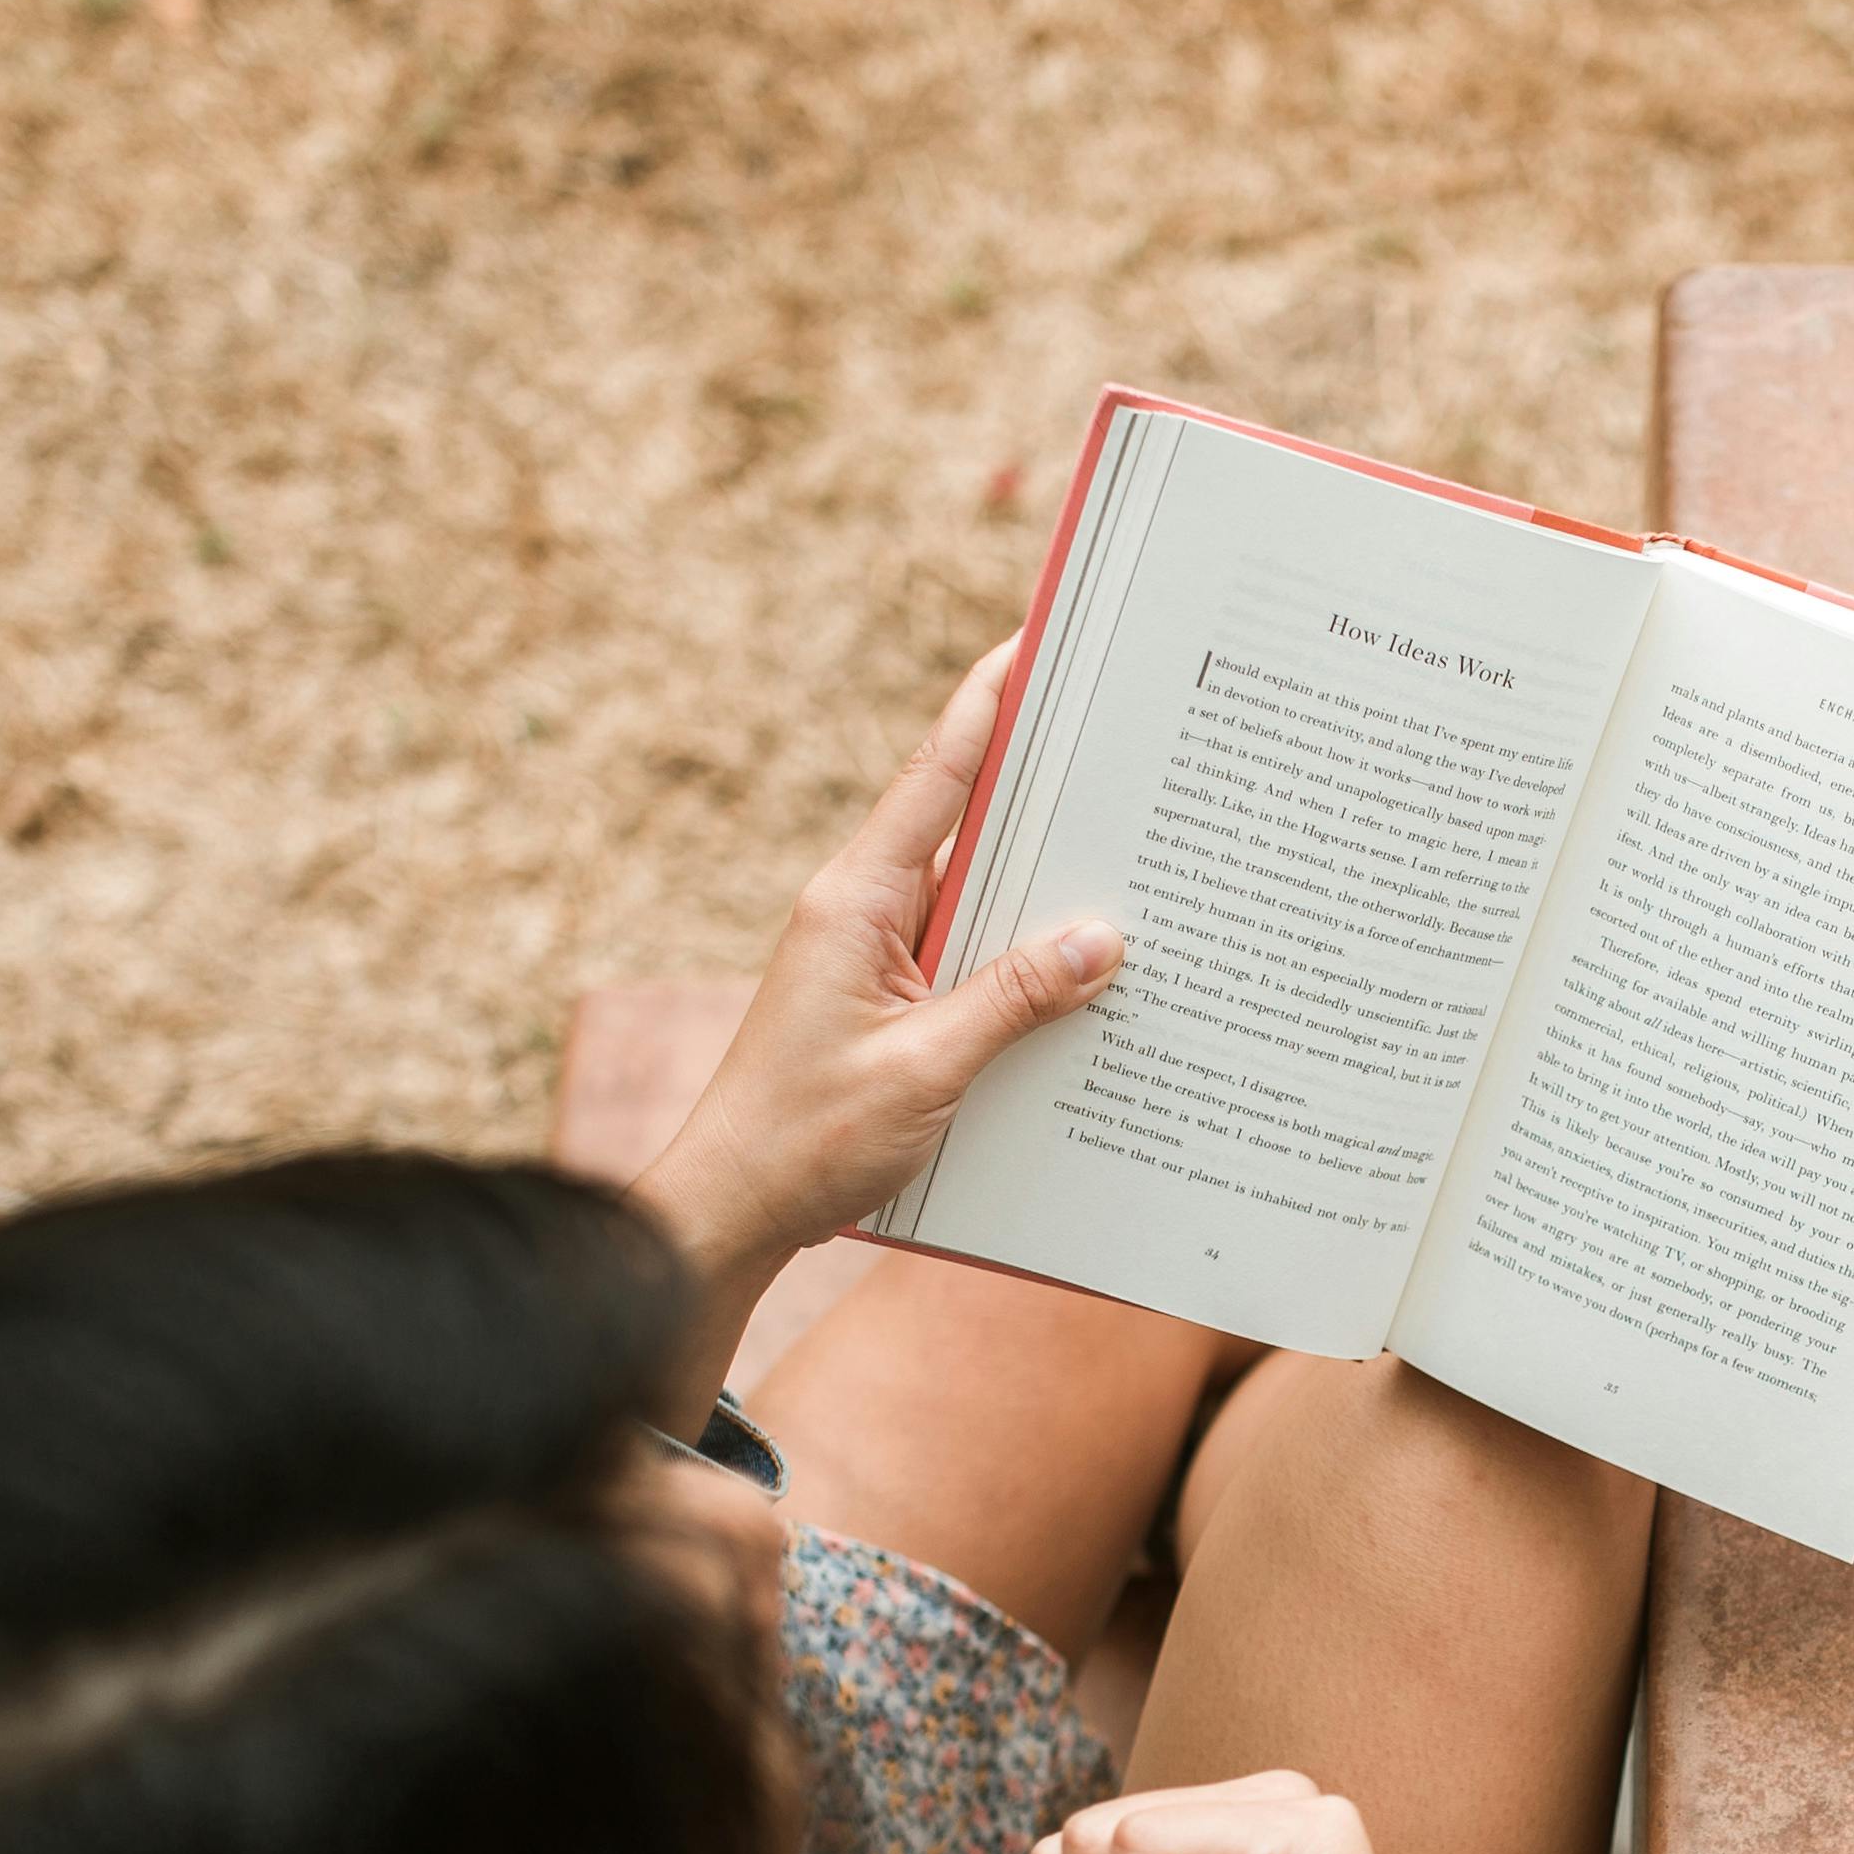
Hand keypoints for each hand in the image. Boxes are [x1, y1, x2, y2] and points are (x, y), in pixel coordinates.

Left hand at [625, 640, 1123, 1373]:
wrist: (729, 1212)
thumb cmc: (805, 1142)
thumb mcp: (924, 1072)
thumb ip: (1012, 1000)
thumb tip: (1101, 940)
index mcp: (854, 900)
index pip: (935, 776)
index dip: (987, 704)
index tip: (1032, 641)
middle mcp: (860, 909)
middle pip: (963, 818)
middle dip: (1038, 778)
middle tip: (1116, 734)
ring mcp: (871, 953)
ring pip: (973, 888)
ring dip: (1039, 873)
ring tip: (1124, 842)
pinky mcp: (884, 998)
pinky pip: (965, 948)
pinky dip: (1018, 945)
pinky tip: (1079, 960)